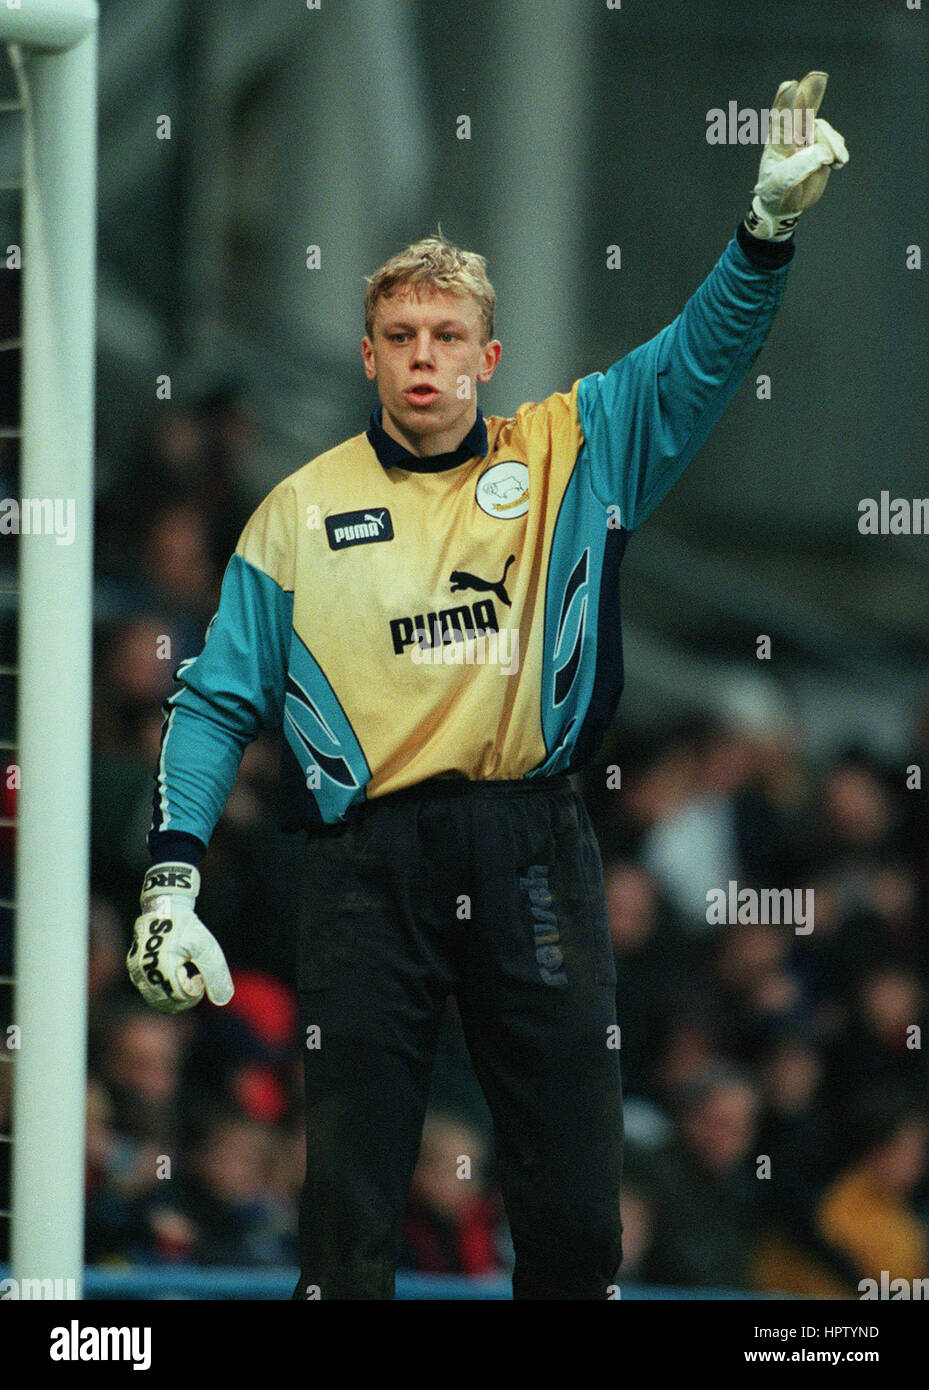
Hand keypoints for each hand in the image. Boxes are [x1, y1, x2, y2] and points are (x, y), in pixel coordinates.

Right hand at [127, 863, 233, 1012]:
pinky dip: (163, 990)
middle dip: (184, 999)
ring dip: (173, 996)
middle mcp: (144, 970)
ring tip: (184, 975)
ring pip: (155, 1000)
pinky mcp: (134, 968)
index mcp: (161, 965)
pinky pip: (148, 990)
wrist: (165, 906)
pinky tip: (174, 975)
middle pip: (166, 1003)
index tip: (200, 977)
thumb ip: (216, 974)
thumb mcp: (207, 948)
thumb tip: (223, 1000)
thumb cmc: (187, 926)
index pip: (180, 997)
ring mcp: (136, 970)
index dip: (195, 993)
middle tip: (195, 980)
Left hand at [746, 71, 848, 239]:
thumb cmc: (776, 193)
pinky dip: (838, 150)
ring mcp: (808, 138)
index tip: (790, 85)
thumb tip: (823, 153)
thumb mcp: (782, 184)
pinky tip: (838, 163)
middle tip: (818, 75)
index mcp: (777, 142)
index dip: (785, 101)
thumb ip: (800, 167)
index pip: (781, 118)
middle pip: (802, 109)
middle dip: (811, 92)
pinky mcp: (822, 146)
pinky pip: (835, 142)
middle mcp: (793, 135)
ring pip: (824, 130)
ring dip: (834, 143)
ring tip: (839, 161)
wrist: (785, 205)